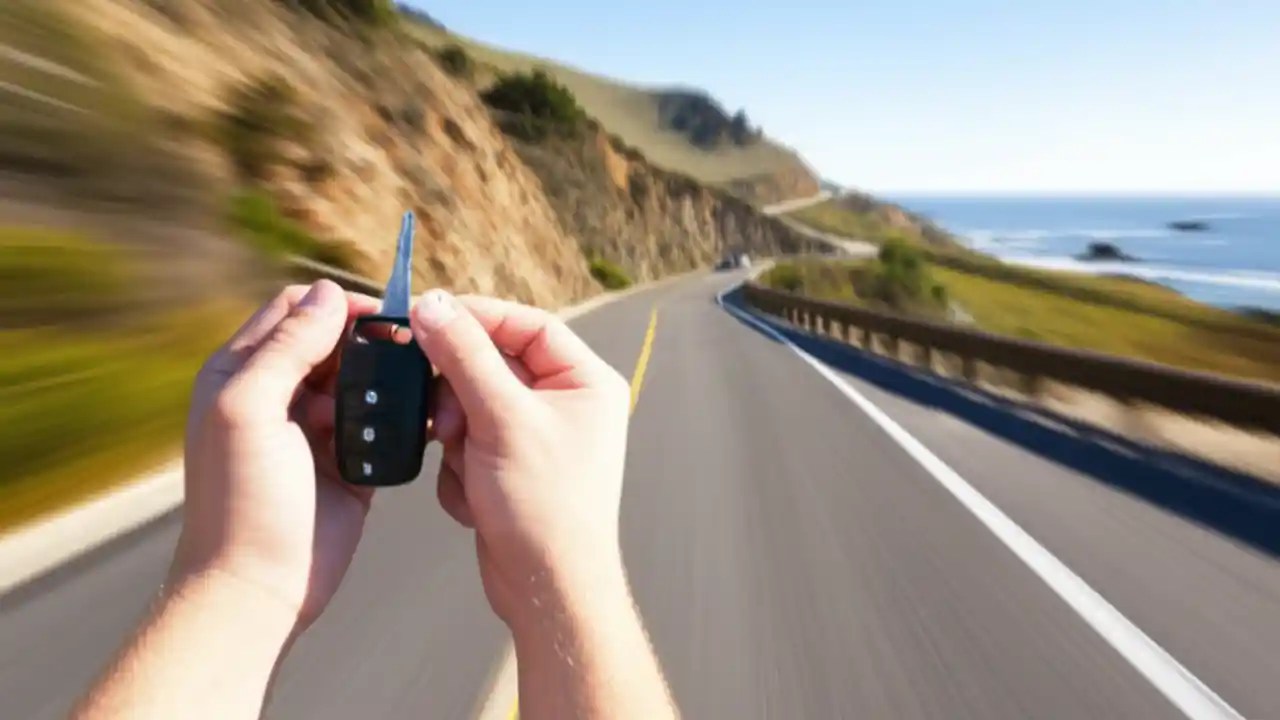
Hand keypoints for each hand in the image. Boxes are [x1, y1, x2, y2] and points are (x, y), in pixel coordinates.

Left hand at [174, 280, 379, 628]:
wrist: (258, 587)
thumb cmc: (240, 501)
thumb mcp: (250, 409)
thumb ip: (286, 347)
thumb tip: (328, 292)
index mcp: (242, 373)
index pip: (294, 310)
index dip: (336, 305)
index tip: (380, 317)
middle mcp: (278, 396)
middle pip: (334, 342)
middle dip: (369, 341)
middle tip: (409, 348)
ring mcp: (315, 430)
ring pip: (363, 381)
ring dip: (387, 379)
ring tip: (413, 385)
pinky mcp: (349, 463)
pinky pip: (381, 425)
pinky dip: (399, 419)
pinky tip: (417, 420)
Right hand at [412, 290, 631, 626]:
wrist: (547, 588)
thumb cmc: (545, 506)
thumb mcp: (502, 420)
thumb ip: (465, 357)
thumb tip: (431, 306)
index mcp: (585, 381)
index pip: (526, 324)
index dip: (477, 318)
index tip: (427, 316)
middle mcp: (566, 403)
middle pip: (492, 364)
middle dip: (461, 395)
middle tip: (448, 420)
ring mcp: (536, 437)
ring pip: (470, 405)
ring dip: (458, 438)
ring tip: (470, 467)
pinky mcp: (510, 467)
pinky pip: (467, 443)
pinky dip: (461, 468)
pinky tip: (475, 497)